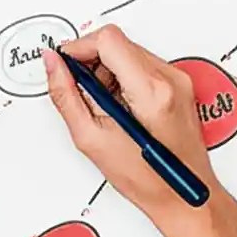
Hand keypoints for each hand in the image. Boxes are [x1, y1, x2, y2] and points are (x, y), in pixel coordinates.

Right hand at [42, 26, 236, 236]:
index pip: (108, 40)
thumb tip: (52, 64)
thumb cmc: (147, 179)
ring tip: (104, 106)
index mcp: (151, 91)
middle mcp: (170, 78)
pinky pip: (142, 64)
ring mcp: (178, 79)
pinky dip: (123, 78)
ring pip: (128, 51)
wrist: (183, 197)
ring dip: (107, 70)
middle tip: (82, 92)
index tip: (64, 63)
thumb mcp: (92, 138)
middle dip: (91, 61)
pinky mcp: (179, 84)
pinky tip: (119, 106)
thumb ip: (66, 95)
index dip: (79, 47)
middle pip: (118, 43)